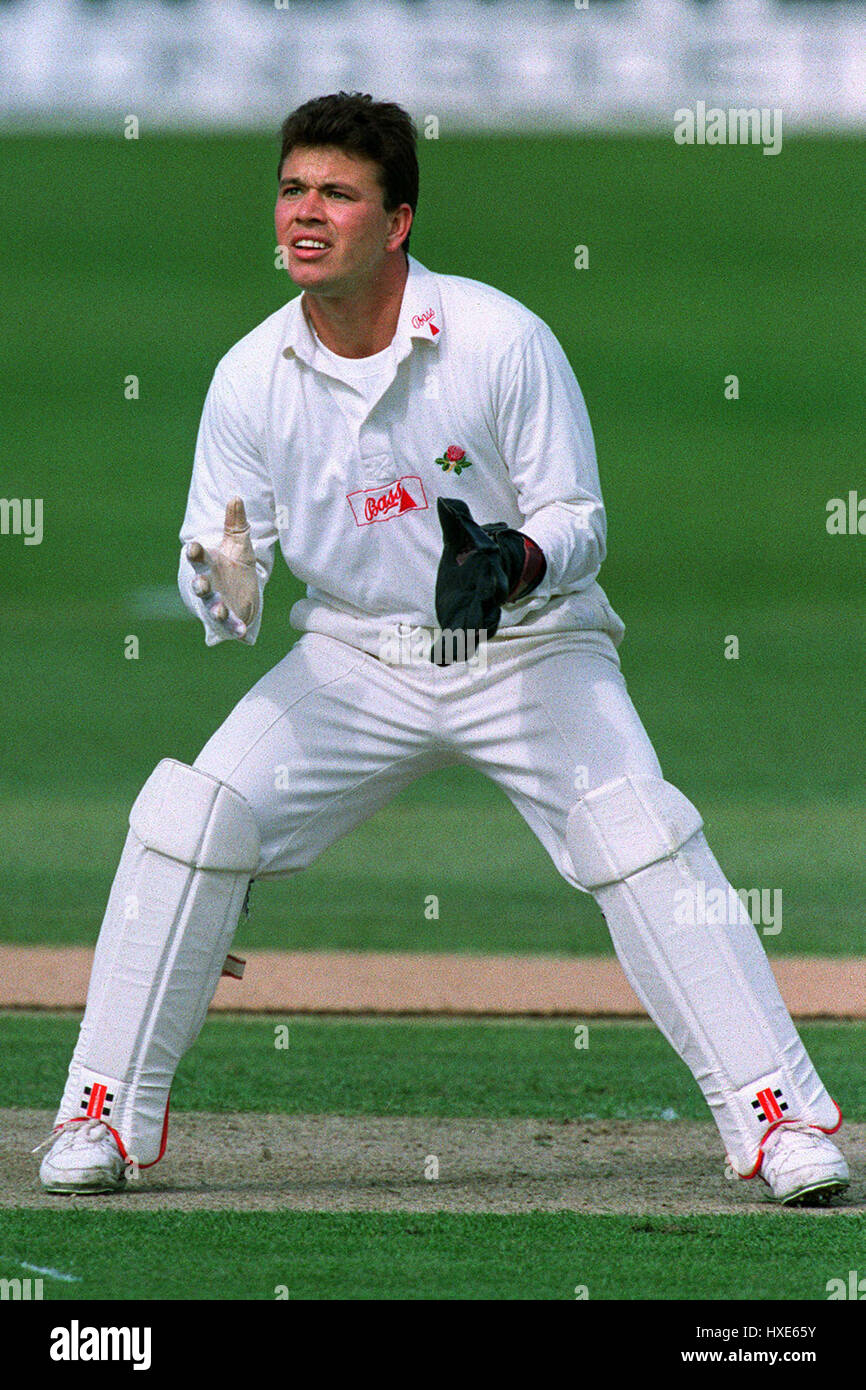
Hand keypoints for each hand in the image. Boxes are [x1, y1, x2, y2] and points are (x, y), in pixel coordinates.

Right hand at [186, 497, 258, 639]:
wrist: (242, 590)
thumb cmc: (235, 564)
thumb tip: (236, 497)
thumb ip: (235, 523)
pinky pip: (229, 625)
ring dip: (215, 609)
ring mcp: (215, 602)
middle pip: (199, 584)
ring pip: (211, 607)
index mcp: (207, 563)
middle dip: (199, 585)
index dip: (195, 552)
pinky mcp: (227, 619)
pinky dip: (234, 628)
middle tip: (200, 584)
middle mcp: (207, 584)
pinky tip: (242, 632)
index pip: (197, 556)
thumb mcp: (239, 543)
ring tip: (221, 610)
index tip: (194, 545)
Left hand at [432, 498, 545, 662]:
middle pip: (487, 615)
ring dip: (464, 643)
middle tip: (468, 634)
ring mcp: (477, 614)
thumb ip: (457, 522)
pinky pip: (460, 640)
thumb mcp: (463, 536)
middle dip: (479, 625)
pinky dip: (450, 650)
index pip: (493, 583)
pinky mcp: (463, 624)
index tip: (487, 592)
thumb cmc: (473, 551)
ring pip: (475, 632)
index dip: (491, 587)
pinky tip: (439, 658)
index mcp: (490, 576)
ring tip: (450, 654)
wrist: (486, 568)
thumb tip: (446, 502)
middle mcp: (487, 599)